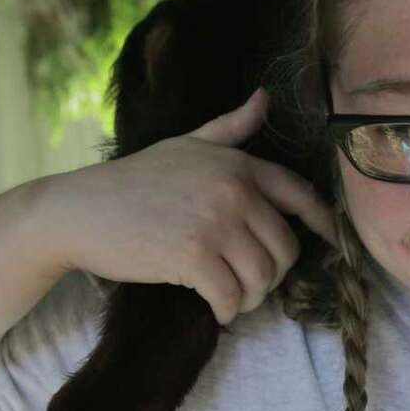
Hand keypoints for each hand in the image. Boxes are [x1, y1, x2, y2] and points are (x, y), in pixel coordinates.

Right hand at [44, 90, 335, 325]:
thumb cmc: (132, 180)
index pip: (301, 196)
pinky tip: (215, 311)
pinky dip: (227, 312)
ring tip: (230, 299)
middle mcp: (234, 189)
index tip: (332, 244)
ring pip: (262, 278)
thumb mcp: (185, 145)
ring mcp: (215, 221)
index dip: (323, 224)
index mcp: (239, 164)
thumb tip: (264, 98)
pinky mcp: (193, 255)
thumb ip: (230, 128)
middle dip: (271, 275)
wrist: (76, 209)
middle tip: (246, 284)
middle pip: (285, 248)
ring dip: (249, 298)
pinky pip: (231, 297)